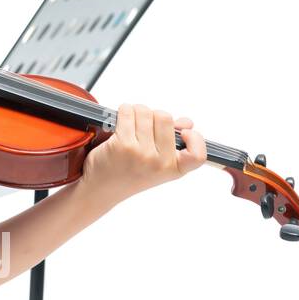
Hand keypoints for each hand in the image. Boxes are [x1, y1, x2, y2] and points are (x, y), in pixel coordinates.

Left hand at [82, 103, 206, 202]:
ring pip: (144, 111)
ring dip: (136, 112)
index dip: (195, 139)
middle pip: (165, 117)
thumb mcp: (157, 164)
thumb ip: (174, 143)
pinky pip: (127, 112)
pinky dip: (123, 110)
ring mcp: (141, 153)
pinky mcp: (122, 144)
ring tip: (130, 124)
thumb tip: (186, 122)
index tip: (184, 133)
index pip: (197, 155)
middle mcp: (159, 162)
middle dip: (153, 116)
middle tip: (144, 126)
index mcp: (174, 169)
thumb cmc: (129, 173)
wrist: (101, 189)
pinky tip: (120, 120)